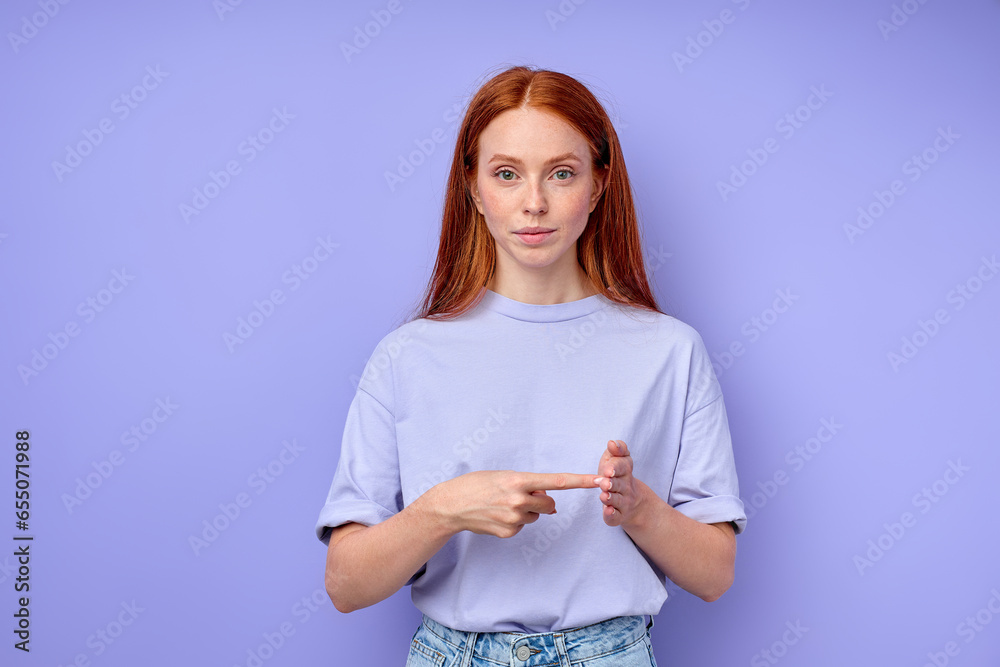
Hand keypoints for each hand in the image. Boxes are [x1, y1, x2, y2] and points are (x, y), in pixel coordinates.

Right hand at [424, 470, 599, 538]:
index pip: (557, 481)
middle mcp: (519, 499)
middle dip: (542, 501)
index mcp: (519, 480)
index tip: (599, 480)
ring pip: (535, 516)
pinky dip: (514, 521)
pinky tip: (497, 516)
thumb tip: (551, 505)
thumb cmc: (477, 485)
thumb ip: (529, 487)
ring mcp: (514, 518)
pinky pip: (522, 526)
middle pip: (549, 503)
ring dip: (526, 511)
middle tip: (520, 496)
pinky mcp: (508, 532)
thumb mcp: (504, 477)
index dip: (580, 481)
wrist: (451, 505)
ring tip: (502, 505)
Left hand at [595, 439, 640, 526]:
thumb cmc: (618, 475)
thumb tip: (612, 442)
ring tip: (604, 496)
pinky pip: (615, 517)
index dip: (615, 467)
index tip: (608, 470)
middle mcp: (626, 487)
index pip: (622, 466)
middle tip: (604, 483)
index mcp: (625, 471)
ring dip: (611, 498)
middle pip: (619, 485)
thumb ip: (617, 449)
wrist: (634, 502)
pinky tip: (607, 511)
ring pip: (617, 501)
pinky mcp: (618, 516)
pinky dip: (611, 515)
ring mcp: (623, 502)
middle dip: (612, 484)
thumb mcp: (619, 459)